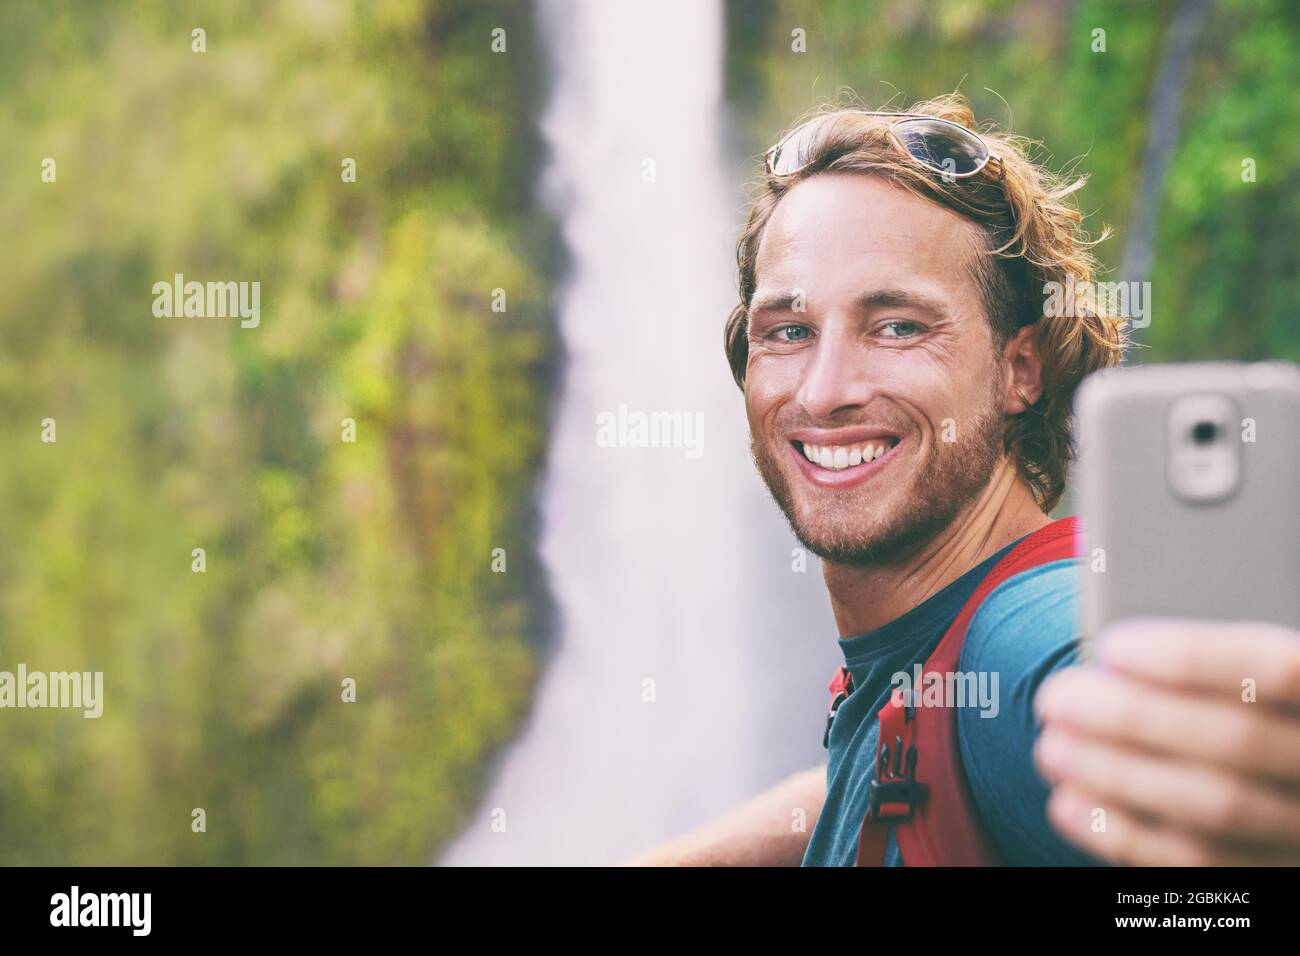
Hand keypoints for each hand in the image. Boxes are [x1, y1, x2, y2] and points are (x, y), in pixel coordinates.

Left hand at [1033, 618, 1299, 865]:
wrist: (1275, 781)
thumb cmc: (1239, 710)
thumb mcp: (1242, 683)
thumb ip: (1200, 671)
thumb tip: (1110, 667)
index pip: (1274, 669)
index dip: (1189, 657)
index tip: (1109, 647)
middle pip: (1234, 741)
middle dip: (1132, 717)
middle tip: (1055, 698)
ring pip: (1215, 810)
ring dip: (1117, 776)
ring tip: (1051, 748)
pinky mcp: (1270, 877)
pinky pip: (1197, 866)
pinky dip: (1123, 836)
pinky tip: (1068, 803)